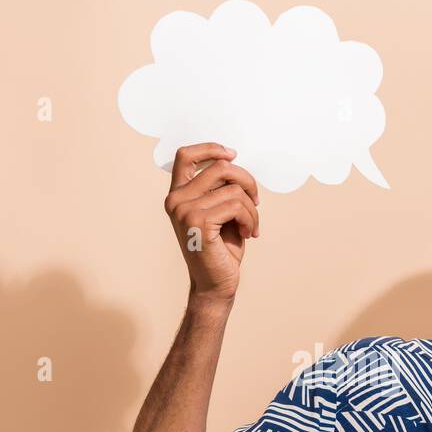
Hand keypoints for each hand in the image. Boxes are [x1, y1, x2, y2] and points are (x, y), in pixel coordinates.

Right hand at [163, 142, 261, 303]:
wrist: (216, 284)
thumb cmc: (221, 248)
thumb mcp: (220, 210)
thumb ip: (220, 187)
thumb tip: (232, 160)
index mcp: (177, 194)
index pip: (185, 155)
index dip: (211, 148)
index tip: (233, 155)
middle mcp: (175, 200)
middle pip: (221, 167)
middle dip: (247, 182)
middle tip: (256, 202)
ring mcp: (184, 210)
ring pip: (234, 189)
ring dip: (252, 208)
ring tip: (252, 225)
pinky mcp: (197, 221)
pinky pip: (237, 205)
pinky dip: (251, 218)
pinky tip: (250, 233)